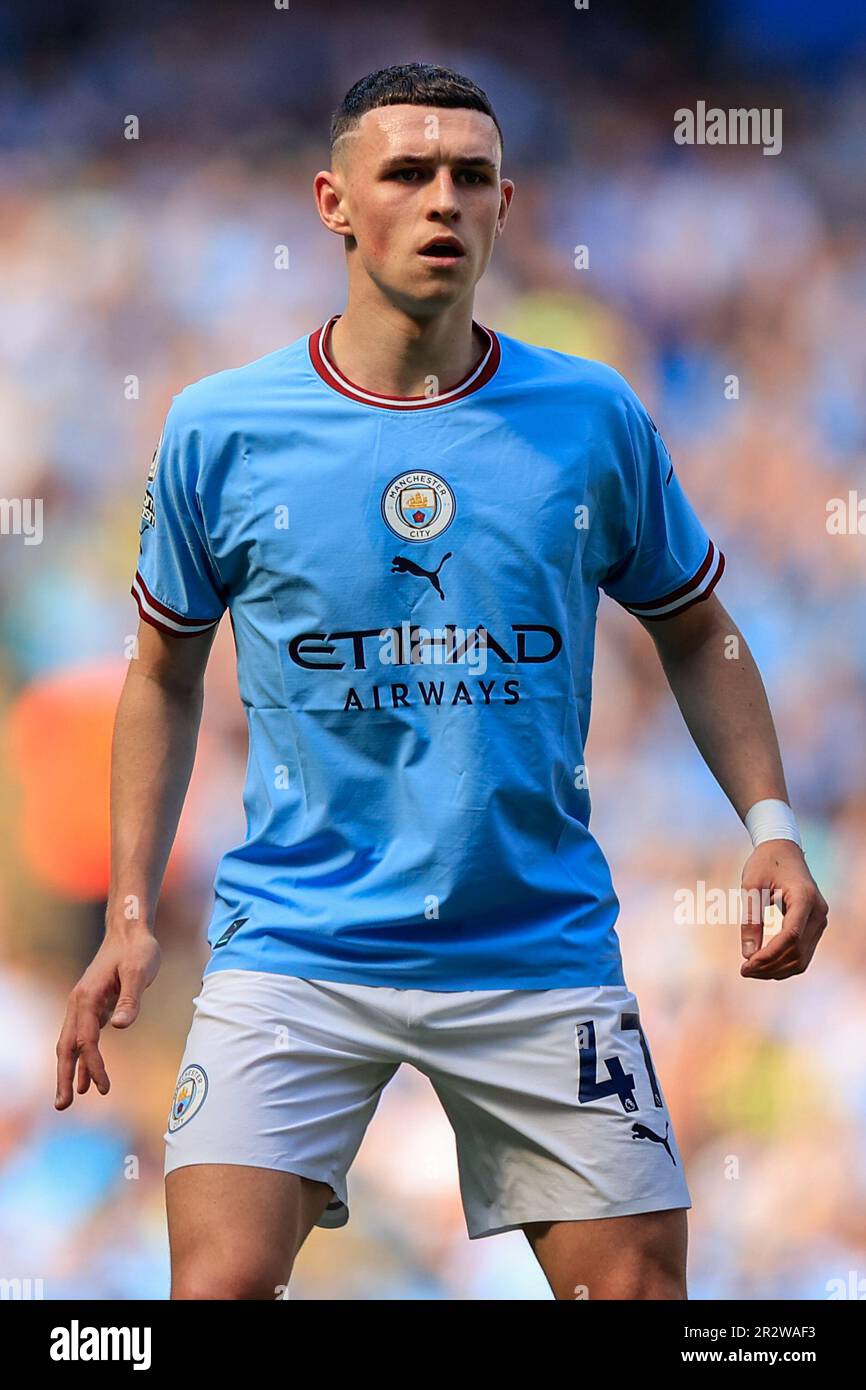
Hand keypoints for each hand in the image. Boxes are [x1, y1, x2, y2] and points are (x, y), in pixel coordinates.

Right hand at [55, 928, 160, 1108]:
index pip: (85, 1040)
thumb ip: (130, 998)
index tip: (104, 1088)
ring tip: (68, 1100)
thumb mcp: (139, 971)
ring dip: (70, 1071)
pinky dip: (82, 1059)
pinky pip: (82, 1039)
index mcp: (87, 997)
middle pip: (66, 1046)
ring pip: (71, 1044)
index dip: (92, 1065)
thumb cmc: (137, 950)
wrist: (130, 932)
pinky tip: (86, 1079)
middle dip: (63, 1076)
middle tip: (62, 1105)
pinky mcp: (93, 1007)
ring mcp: (84, 1006)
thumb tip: (120, 1026)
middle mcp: (79, 1003)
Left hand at [739, 840, 827, 979]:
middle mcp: (818, 912)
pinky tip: (763, 965)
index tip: (746, 964)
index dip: (769, 955)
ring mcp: (820, 921)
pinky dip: (784, 963)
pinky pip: (802, 953)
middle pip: (797, 952)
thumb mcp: (751, 886)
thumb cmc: (765, 863)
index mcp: (804, 898)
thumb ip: (751, 919)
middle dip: (770, 966)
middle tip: (744, 970)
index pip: (790, 936)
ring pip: (802, 958)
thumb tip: (748, 955)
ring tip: (751, 970)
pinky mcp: (814, 926)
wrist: (783, 850)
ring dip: (777, 969)